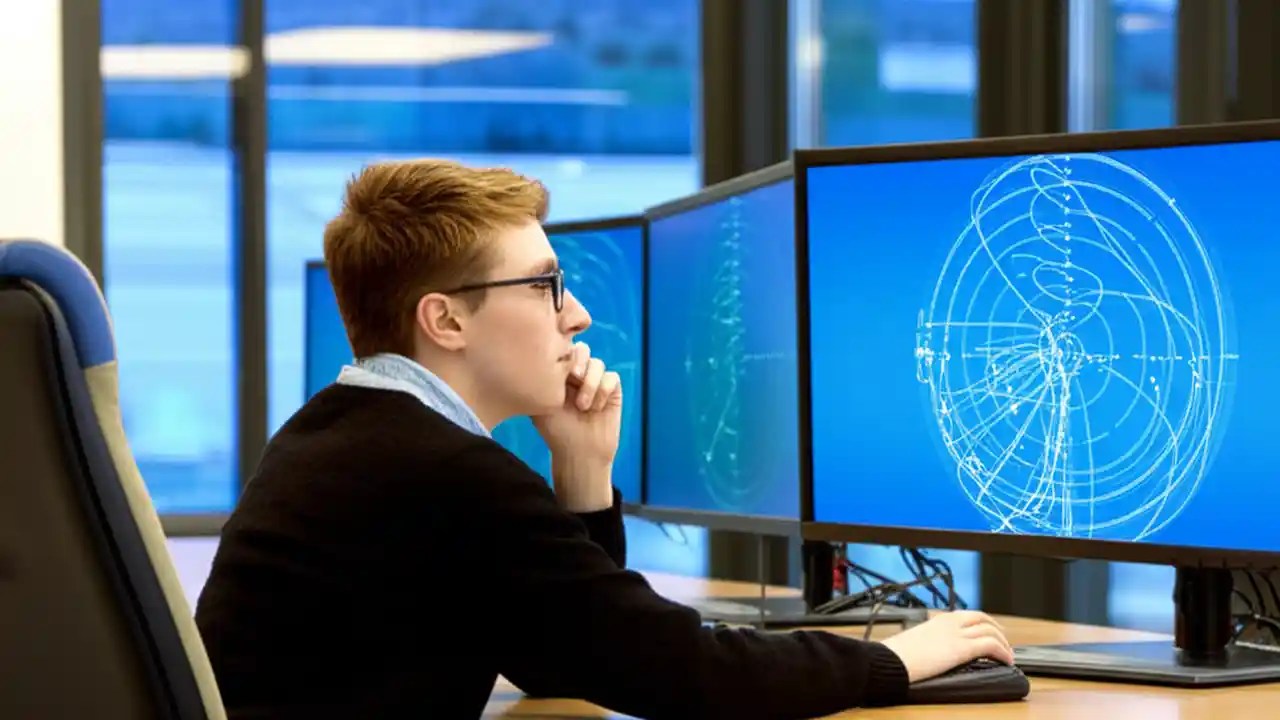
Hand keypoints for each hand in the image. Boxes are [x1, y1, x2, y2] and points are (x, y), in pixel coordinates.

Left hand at [532, 342, 621, 509]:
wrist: (579, 454)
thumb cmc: (557, 432)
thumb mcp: (541, 406)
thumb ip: (541, 382)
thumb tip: (537, 361)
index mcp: (559, 374)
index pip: (562, 349)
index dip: (561, 352)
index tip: (557, 368)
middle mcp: (578, 374)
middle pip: (582, 349)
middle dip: (579, 360)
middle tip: (573, 376)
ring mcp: (596, 381)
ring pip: (598, 363)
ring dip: (590, 383)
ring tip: (583, 406)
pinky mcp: (612, 391)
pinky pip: (612, 378)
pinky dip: (603, 390)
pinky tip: (596, 408)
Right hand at [879, 610, 1014, 682]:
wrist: (893, 659)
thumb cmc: (898, 654)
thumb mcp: (916, 640)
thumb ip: (930, 640)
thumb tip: (934, 650)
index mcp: (939, 619)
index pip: (968, 615)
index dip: (983, 623)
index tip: (988, 631)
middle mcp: (950, 622)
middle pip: (983, 618)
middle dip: (997, 629)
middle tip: (1004, 642)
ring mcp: (957, 634)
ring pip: (991, 631)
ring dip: (1004, 643)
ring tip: (1008, 655)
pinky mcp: (963, 648)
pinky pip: (991, 645)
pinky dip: (1003, 652)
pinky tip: (1006, 660)